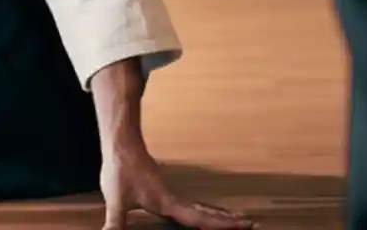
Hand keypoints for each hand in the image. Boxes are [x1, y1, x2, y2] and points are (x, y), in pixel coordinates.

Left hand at [100, 148, 254, 228]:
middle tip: (251, 224)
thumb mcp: (116, 200)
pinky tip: (203, 211)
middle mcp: (173, 198)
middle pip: (206, 211)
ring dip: (217, 214)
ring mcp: (170, 192)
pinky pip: (189, 203)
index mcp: (167, 203)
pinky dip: (203, 209)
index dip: (219, 224)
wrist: (122, 144)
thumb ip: (116, 223)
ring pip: (199, 206)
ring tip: (236, 219)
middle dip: (226, 219)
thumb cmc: (120, 170)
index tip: (241, 225)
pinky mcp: (163, 189)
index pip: (199, 218)